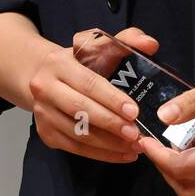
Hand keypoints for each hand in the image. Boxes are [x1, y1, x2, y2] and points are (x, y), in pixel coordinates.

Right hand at [27, 25, 159, 162]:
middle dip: (111, 124)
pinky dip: (101, 155)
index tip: (134, 111)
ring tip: (134, 146)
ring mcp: (43, 114)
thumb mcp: (99, 45)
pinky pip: (76, 148)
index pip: (88, 84)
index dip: (111, 99)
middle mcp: (45, 88)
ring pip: (78, 134)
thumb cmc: (80, 61)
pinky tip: (123, 154)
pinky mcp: (46, 134)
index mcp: (59, 64)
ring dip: (109, 144)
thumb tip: (151, 44)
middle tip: (136, 133)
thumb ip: (126, 40)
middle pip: (80, 110)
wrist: (43, 76)